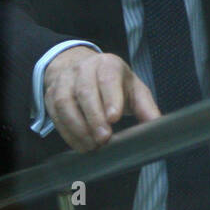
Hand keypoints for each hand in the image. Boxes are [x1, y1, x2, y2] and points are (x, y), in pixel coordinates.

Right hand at [43, 47, 159, 151]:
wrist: (81, 68)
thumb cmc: (113, 82)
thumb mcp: (133, 88)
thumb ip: (145, 107)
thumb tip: (157, 125)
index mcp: (108, 64)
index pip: (108, 78)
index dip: (110, 98)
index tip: (114, 118)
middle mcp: (83, 69)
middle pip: (85, 92)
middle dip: (94, 118)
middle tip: (104, 139)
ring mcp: (64, 81)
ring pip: (66, 104)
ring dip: (78, 128)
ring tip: (92, 146)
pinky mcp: (51, 96)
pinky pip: (55, 115)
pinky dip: (67, 133)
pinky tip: (80, 145)